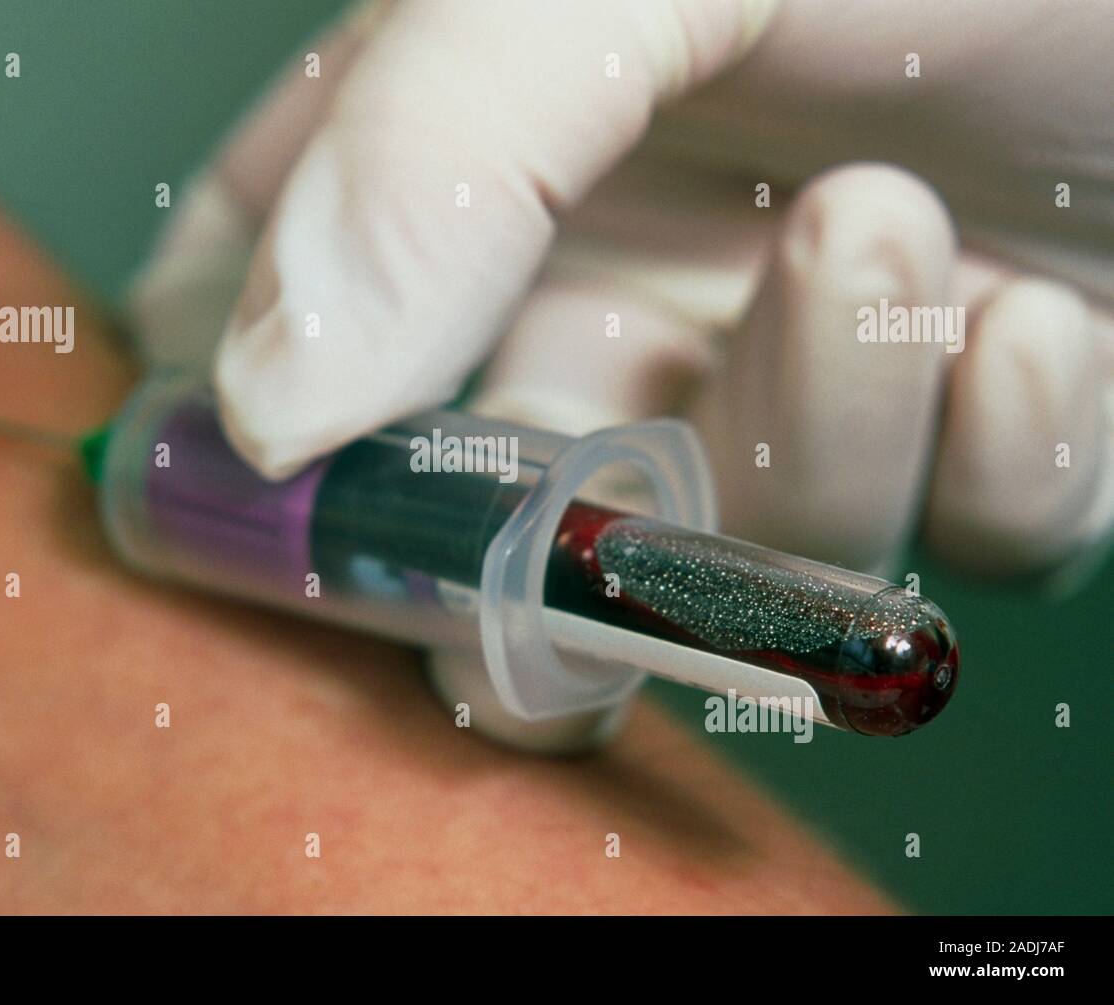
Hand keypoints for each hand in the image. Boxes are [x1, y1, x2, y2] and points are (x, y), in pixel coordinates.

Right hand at [128, 0, 1113, 579]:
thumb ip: (427, 161)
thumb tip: (266, 409)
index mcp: (483, 165)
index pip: (276, 328)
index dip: (257, 450)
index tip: (295, 518)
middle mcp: (623, 288)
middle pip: (497, 529)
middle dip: (535, 556)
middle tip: (581, 489)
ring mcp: (798, 381)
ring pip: (738, 561)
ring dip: (814, 436)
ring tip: (882, 226)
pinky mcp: (977, 440)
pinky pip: (953, 549)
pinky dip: (992, 465)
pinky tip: (1027, 322)